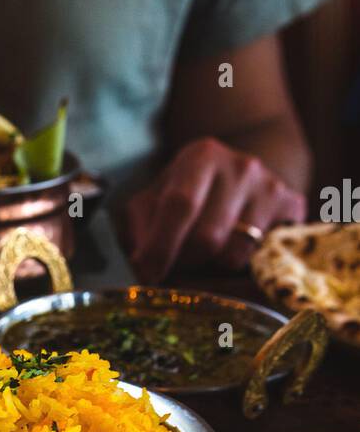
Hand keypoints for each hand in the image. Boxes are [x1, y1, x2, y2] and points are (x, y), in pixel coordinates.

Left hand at [125, 138, 305, 282]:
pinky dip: (240, 268)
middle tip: (175, 265)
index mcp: (201, 156)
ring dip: (210, 268)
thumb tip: (140, 265)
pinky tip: (232, 253)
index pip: (180, 204)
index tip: (147, 274)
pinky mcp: (291, 209)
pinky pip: (260, 258)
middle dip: (184, 262)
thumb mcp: (155, 199)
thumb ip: (139, 227)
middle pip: (208, 237)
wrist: (243, 176)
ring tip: (203, 257)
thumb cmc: (189, 194)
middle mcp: (241, 166)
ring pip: (234, 255)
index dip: (161, 245)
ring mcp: (271, 187)